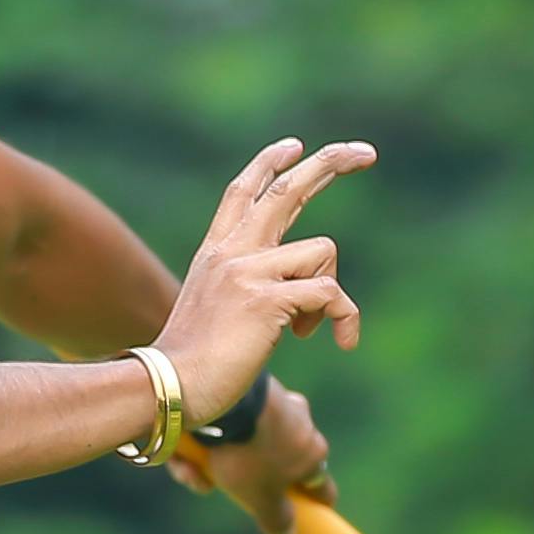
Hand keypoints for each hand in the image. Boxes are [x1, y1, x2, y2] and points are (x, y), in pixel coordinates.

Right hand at [153, 136, 373, 432]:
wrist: (168, 387)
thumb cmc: (190, 367)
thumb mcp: (214, 314)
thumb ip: (245, 293)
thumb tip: (294, 305)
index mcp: (215, 253)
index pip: (243, 192)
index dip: (269, 164)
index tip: (295, 146)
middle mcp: (232, 252)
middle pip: (286, 188)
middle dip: (329, 163)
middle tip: (366, 152)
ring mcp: (249, 270)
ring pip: (322, 249)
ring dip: (331, 291)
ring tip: (306, 330)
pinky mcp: (268, 298)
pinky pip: (331, 292)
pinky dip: (346, 319)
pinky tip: (342, 342)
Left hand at [186, 377, 333, 533]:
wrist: (223, 397)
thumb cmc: (248, 452)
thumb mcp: (261, 497)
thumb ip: (276, 520)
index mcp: (313, 454)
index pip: (320, 485)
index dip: (312, 502)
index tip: (305, 513)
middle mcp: (302, 426)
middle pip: (279, 464)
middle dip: (249, 481)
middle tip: (226, 485)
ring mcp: (278, 404)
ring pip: (249, 445)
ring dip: (220, 464)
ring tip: (194, 471)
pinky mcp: (250, 390)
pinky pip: (231, 424)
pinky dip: (208, 441)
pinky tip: (185, 452)